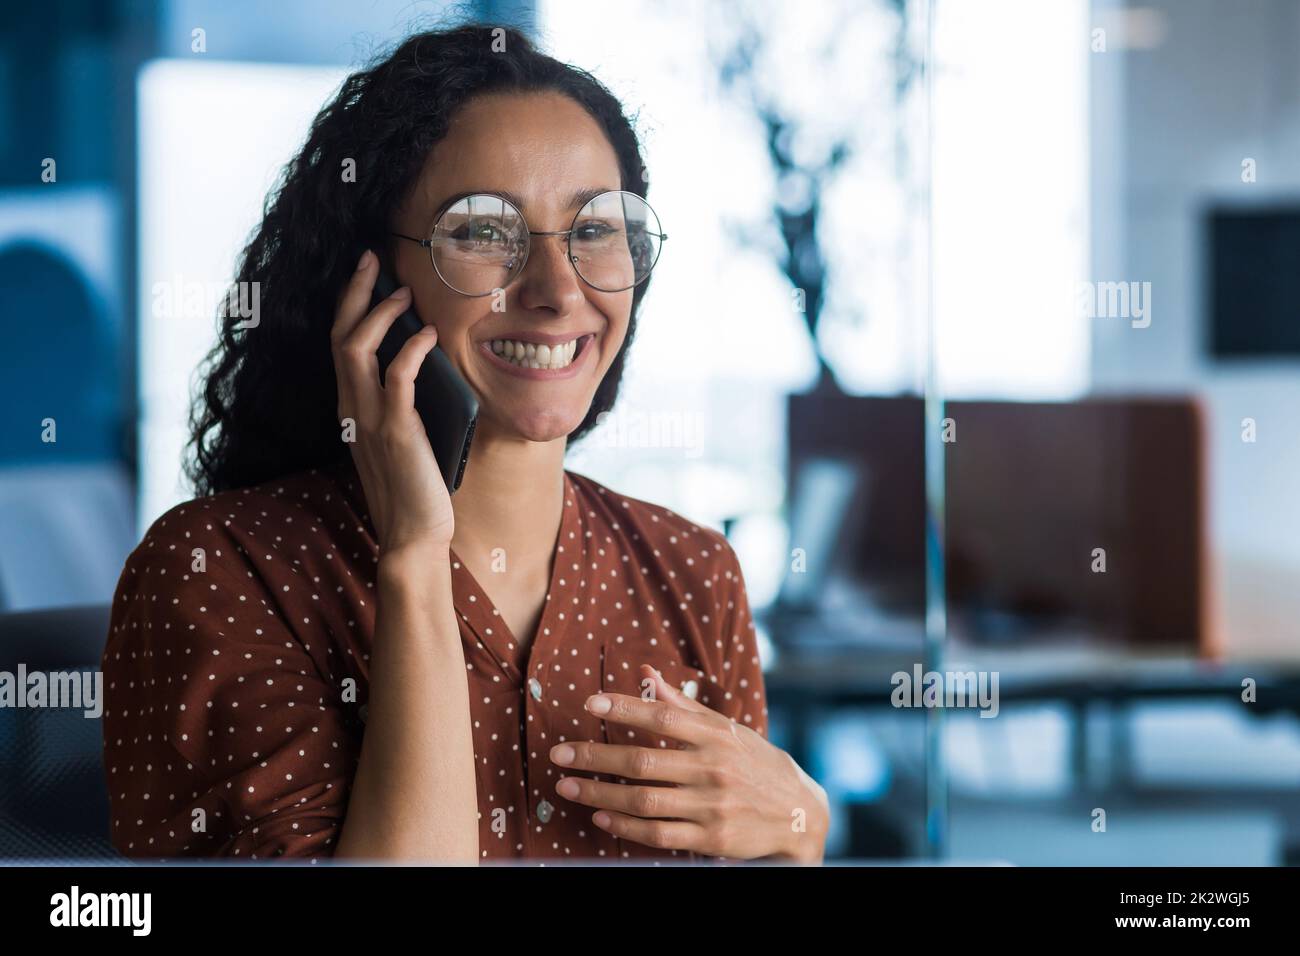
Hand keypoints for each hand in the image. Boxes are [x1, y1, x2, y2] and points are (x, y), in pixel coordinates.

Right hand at [331, 249, 453, 553]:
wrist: (414, 534)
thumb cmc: (415, 486)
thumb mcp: (404, 435)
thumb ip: (403, 401)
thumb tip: (427, 357)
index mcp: (351, 409)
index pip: (340, 345)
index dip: (349, 305)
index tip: (366, 273)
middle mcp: (352, 410)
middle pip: (340, 336)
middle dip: (355, 293)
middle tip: (372, 259)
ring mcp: (370, 420)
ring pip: (357, 350)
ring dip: (379, 314)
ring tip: (403, 293)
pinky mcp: (396, 433)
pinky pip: (396, 379)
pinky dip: (410, 351)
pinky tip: (428, 335)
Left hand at [549, 664, 828, 862]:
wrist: (799, 814)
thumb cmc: (754, 764)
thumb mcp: (726, 729)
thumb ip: (682, 706)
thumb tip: (645, 674)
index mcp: (716, 736)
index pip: (662, 718)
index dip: (624, 709)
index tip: (589, 703)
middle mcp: (713, 769)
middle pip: (642, 763)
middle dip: (594, 758)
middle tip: (559, 755)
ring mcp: (712, 806)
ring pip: (643, 801)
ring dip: (599, 794)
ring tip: (567, 786)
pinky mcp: (711, 839)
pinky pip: (658, 834)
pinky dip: (625, 826)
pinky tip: (601, 815)